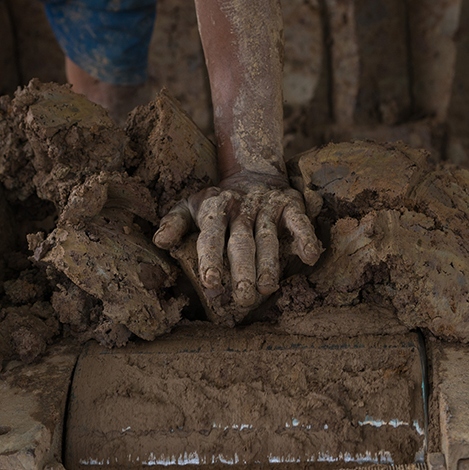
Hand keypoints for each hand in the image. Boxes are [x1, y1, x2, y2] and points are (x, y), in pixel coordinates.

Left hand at [153, 171, 321, 306]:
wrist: (253, 172)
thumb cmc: (217, 202)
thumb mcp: (190, 206)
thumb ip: (174, 223)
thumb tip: (159, 242)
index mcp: (214, 209)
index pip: (211, 236)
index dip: (211, 258)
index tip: (211, 281)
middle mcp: (240, 208)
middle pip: (241, 242)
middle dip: (242, 269)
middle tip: (242, 297)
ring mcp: (266, 207)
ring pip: (268, 238)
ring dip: (269, 263)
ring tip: (268, 289)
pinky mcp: (289, 205)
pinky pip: (299, 221)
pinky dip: (305, 237)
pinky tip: (309, 257)